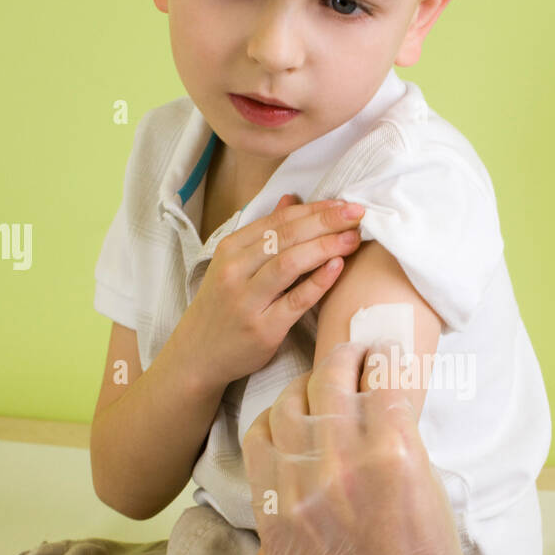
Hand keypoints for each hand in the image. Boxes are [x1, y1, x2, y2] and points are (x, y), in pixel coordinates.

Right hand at [178, 194, 366, 390]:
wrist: (198, 355)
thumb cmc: (223, 307)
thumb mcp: (234, 265)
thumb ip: (264, 233)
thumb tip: (291, 199)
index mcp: (230, 249)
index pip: (278, 221)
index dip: (314, 209)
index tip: (343, 204)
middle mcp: (235, 270)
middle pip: (286, 237)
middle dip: (325, 221)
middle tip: (356, 214)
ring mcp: (247, 300)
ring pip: (289, 263)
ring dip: (325, 246)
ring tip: (353, 238)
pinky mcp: (263, 328)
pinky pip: (295, 300)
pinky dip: (318, 282)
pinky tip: (338, 266)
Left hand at [241, 340, 478, 554]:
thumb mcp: (430, 493)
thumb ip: (401, 443)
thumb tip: (378, 406)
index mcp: (395, 453)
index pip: (382, 376)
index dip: (383, 357)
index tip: (382, 354)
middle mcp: (343, 462)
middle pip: (331, 377)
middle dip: (344, 356)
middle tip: (350, 356)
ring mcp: (300, 486)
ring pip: (288, 405)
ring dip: (306, 388)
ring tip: (316, 390)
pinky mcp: (273, 511)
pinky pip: (258, 444)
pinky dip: (272, 425)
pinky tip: (286, 426)